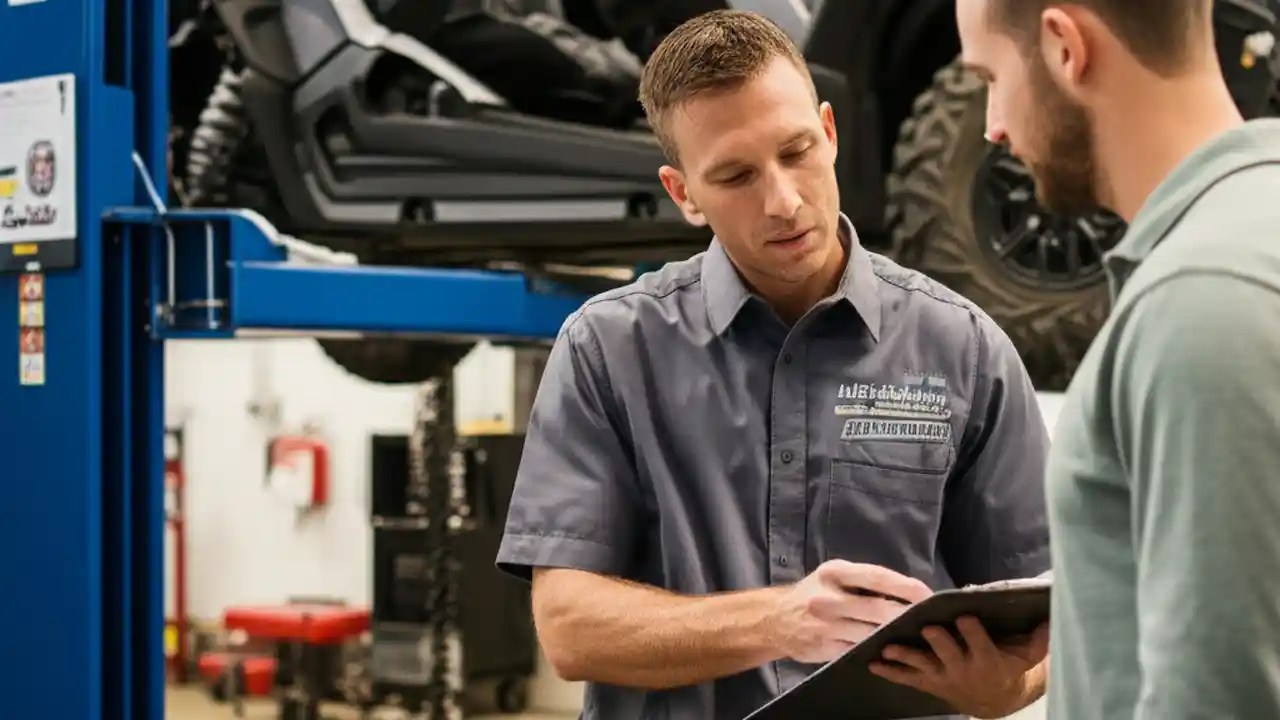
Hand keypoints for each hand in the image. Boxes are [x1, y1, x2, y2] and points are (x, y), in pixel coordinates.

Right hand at [771, 560, 931, 664]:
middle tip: (931, 619)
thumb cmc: (815, 593)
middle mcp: (828, 598)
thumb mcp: (833, 576)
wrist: (775, 620)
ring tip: (919, 635)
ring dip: (897, 635)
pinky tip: (895, 649)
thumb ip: (864, 581)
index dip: (905, 586)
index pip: (876, 577)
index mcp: (834, 573)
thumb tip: (909, 590)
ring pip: (871, 632)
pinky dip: (879, 649)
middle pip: (878, 608)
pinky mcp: (826, 648)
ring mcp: (827, 625)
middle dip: (907, 614)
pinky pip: (860, 649)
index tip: (927, 595)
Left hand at [868, 616, 1048, 718]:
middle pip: (949, 653)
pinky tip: (871, 664)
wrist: (994, 700)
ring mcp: (943, 676)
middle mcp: (963, 668)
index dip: (973, 630)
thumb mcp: (1027, 653)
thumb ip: (1039, 636)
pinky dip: (889, 672)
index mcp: (987, 658)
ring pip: (923, 665)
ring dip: (905, 656)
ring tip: (888, 649)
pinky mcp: (928, 682)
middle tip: (929, 629)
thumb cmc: (1009, 666)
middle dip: (940, 642)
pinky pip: (907, 678)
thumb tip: (1053, 611)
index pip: (980, 641)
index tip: (966, 616)